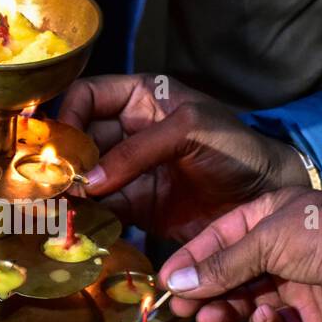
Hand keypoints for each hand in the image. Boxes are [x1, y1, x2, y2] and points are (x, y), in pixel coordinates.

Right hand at [58, 74, 307, 242]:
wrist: (268, 198)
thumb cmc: (238, 149)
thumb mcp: (191, 131)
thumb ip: (139, 150)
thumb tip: (89, 180)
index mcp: (141, 99)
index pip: (88, 96)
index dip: (69, 116)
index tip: (60, 146)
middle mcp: (129, 133)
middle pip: (80, 141)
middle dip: (65, 161)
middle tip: (53, 185)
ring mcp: (132, 172)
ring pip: (87, 178)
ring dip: (72, 193)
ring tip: (60, 208)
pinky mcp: (138, 208)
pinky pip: (104, 210)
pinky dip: (90, 217)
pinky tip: (79, 224)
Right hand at [158, 188, 321, 321]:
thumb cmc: (319, 236)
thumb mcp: (263, 241)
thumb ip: (220, 266)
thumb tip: (174, 283)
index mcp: (266, 218)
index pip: (217, 239)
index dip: (190, 261)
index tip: (164, 282)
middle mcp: (278, 250)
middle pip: (230, 275)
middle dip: (205, 291)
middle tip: (181, 309)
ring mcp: (294, 284)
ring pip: (249, 303)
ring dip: (229, 310)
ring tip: (210, 320)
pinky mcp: (309, 316)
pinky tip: (266, 319)